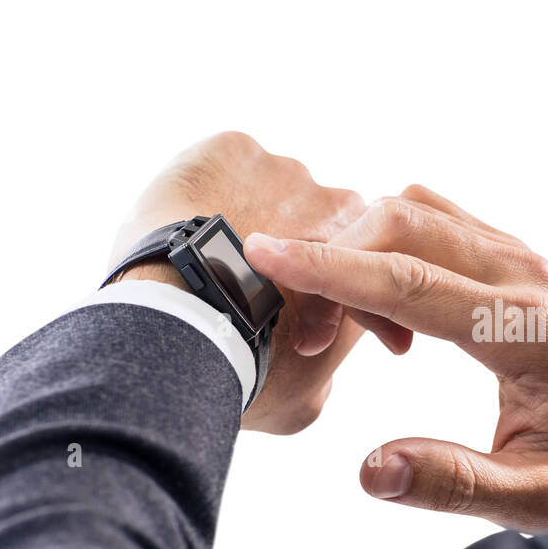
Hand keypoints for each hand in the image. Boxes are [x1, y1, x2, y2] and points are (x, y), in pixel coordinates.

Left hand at [109, 131, 368, 433]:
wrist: (181, 334)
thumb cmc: (245, 374)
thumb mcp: (304, 399)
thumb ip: (324, 372)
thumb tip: (318, 368)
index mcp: (366, 264)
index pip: (357, 263)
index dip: (326, 284)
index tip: (299, 307)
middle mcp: (338, 207)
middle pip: (318, 219)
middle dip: (293, 244)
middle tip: (251, 282)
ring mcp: (286, 171)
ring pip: (269, 187)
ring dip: (249, 212)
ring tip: (208, 254)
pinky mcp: (234, 148)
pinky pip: (225, 160)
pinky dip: (208, 185)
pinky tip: (187, 222)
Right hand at [243, 186, 547, 531]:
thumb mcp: (540, 502)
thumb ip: (456, 485)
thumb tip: (371, 471)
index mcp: (525, 330)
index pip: (408, 281)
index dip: (328, 269)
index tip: (262, 256)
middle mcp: (523, 276)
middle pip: (402, 222)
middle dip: (332, 260)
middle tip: (304, 333)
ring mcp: (521, 258)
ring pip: (416, 210)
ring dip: (360, 248)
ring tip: (348, 330)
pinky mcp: (514, 259)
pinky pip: (434, 223)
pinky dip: (390, 248)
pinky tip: (390, 316)